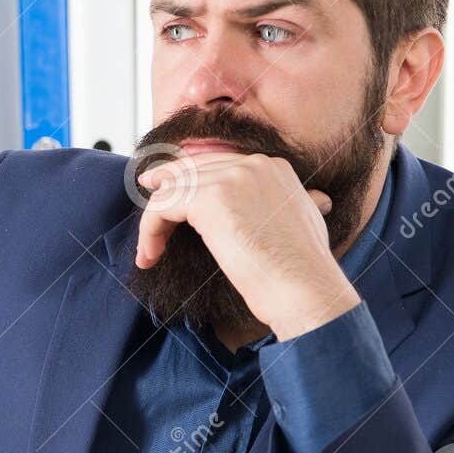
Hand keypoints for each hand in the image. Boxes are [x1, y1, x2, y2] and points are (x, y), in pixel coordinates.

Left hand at [135, 150, 360, 340]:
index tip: (169, 191)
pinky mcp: (209, 199)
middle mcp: (253, 165)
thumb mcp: (295, 224)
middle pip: (191, 170)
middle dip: (166, 189)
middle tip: (148, 207)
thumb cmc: (301, 273)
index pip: (218, 163)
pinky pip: (162, 208)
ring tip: (149, 252)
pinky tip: (150, 256)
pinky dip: (150, 231)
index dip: (190, 179)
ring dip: (154, 222)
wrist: (305, 289)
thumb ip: (276, 206)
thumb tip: (265, 211)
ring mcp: (231, 178)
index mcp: (273, 167)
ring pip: (171, 190)